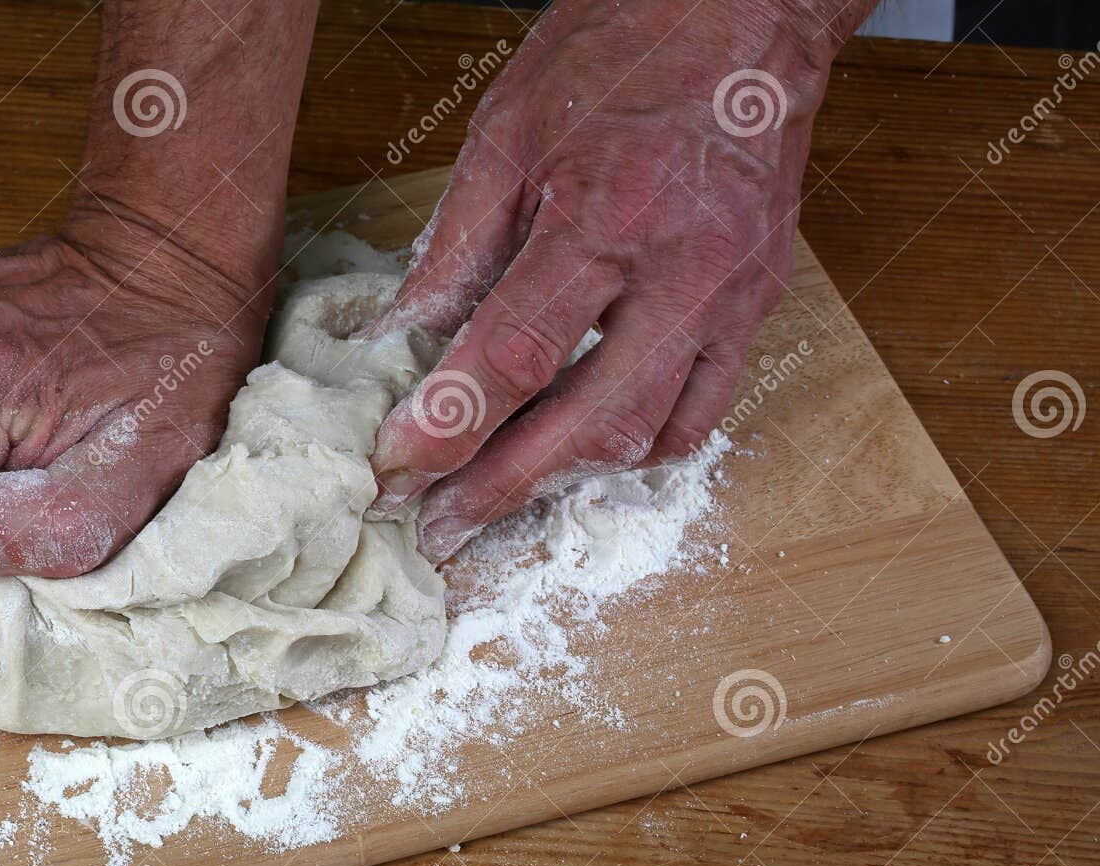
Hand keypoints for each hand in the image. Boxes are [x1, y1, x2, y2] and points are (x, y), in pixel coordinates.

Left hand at [371, 0, 865, 560]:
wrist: (743, 14)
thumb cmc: (617, 58)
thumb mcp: (507, 134)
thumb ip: (454, 247)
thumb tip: (400, 339)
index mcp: (605, 216)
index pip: (512, 355)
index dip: (447, 425)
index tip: (394, 468)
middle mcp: (681, 270)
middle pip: (586, 422)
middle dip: (501, 486)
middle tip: (440, 526)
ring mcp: (732, 296)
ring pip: (651, 434)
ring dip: (568, 478)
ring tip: (499, 494)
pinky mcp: (760, 305)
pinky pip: (704, 414)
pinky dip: (640, 449)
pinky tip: (586, 455)